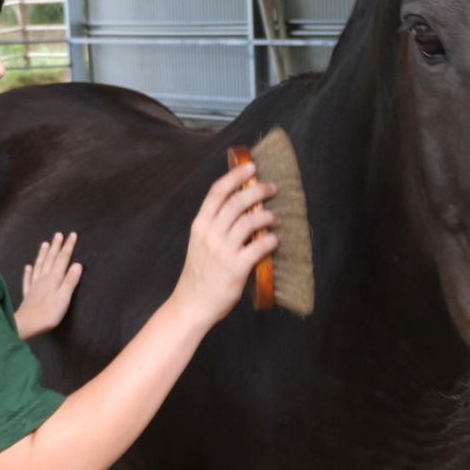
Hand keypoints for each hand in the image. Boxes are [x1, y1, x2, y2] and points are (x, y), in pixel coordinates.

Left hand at [15, 231, 82, 339]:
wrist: (27, 324)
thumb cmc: (48, 313)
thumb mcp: (64, 298)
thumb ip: (70, 281)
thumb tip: (77, 264)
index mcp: (54, 279)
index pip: (63, 259)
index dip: (68, 247)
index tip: (72, 235)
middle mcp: (43, 279)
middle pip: (50, 259)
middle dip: (56, 246)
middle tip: (58, 234)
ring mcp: (34, 286)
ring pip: (39, 266)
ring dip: (42, 254)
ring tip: (45, 244)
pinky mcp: (28, 294)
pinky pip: (28, 279)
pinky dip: (28, 272)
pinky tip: (27, 266)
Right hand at [170, 162, 278, 328]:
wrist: (192, 304)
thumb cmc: (200, 273)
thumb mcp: (200, 243)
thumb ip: (215, 225)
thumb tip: (240, 205)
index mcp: (200, 225)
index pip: (217, 192)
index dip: (235, 176)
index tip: (250, 166)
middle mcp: (210, 234)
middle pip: (237, 202)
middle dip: (258, 190)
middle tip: (272, 188)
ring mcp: (222, 251)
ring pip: (250, 221)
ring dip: (267, 215)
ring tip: (277, 217)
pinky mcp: (236, 268)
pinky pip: (259, 247)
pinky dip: (270, 240)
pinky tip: (276, 239)